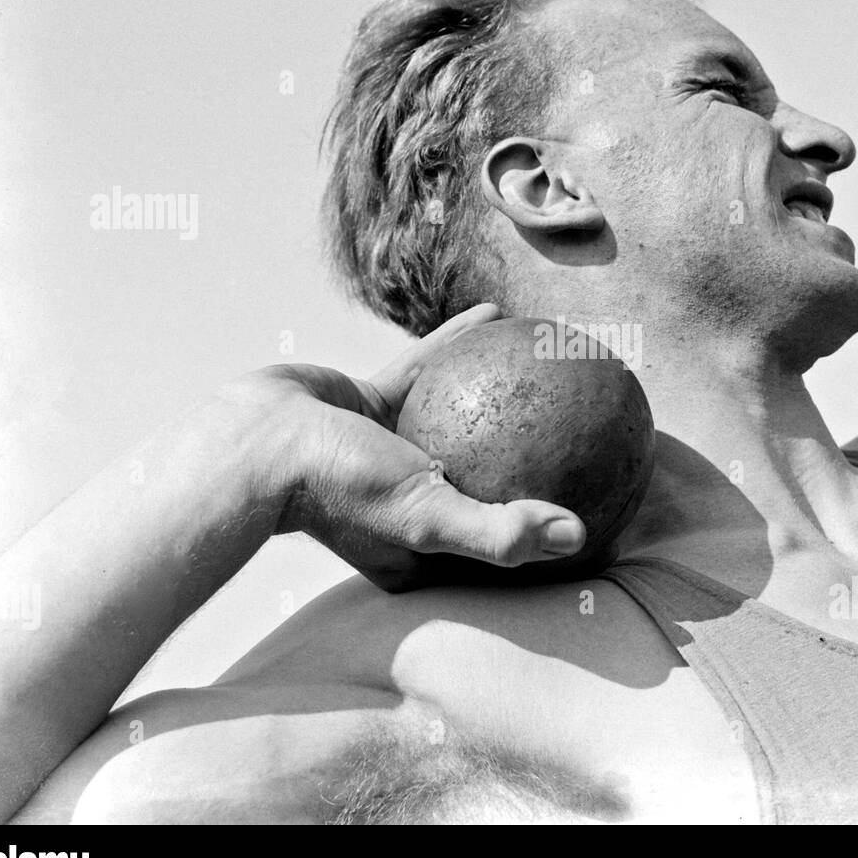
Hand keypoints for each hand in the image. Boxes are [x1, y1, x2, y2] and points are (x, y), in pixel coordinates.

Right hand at [220, 304, 586, 589]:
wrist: (254, 444)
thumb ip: (500, 533)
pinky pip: (431, 371)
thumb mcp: (428, 518)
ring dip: (507, 387)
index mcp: (430, 542)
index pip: (506, 534)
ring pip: (468, 414)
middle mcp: (416, 497)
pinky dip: (461, 345)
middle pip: (495, 470)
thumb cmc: (339, 491)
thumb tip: (577, 537)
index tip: (604, 489)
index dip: (552, 516)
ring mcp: (395, 450)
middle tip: (591, 417)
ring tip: (551, 359)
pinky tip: (498, 315)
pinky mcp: (375, 404)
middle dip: (542, 447)